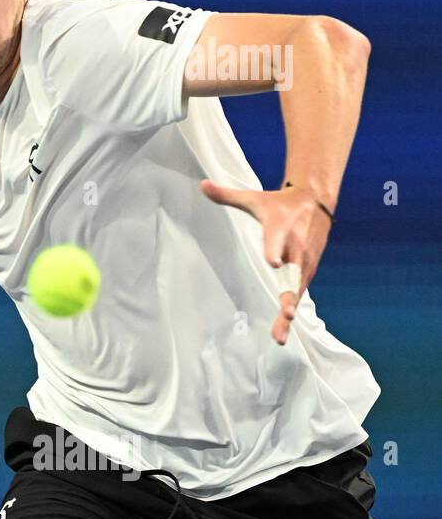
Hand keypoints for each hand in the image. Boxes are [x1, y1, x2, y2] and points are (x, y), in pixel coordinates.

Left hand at [199, 179, 332, 345]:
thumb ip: (227, 195)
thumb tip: (202, 184)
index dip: (275, 251)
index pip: (278, 242)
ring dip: (289, 312)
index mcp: (280, 229)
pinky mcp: (308, 271)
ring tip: (280, 334)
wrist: (316, 201)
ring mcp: (304, 262)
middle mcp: (295, 248)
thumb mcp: (254, 198)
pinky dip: (292, 311)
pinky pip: (299, 293)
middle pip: (292, 275)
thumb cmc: (279, 203)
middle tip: (287, 314)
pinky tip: (283, 330)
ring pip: (296, 291)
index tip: (274, 263)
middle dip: (289, 296)